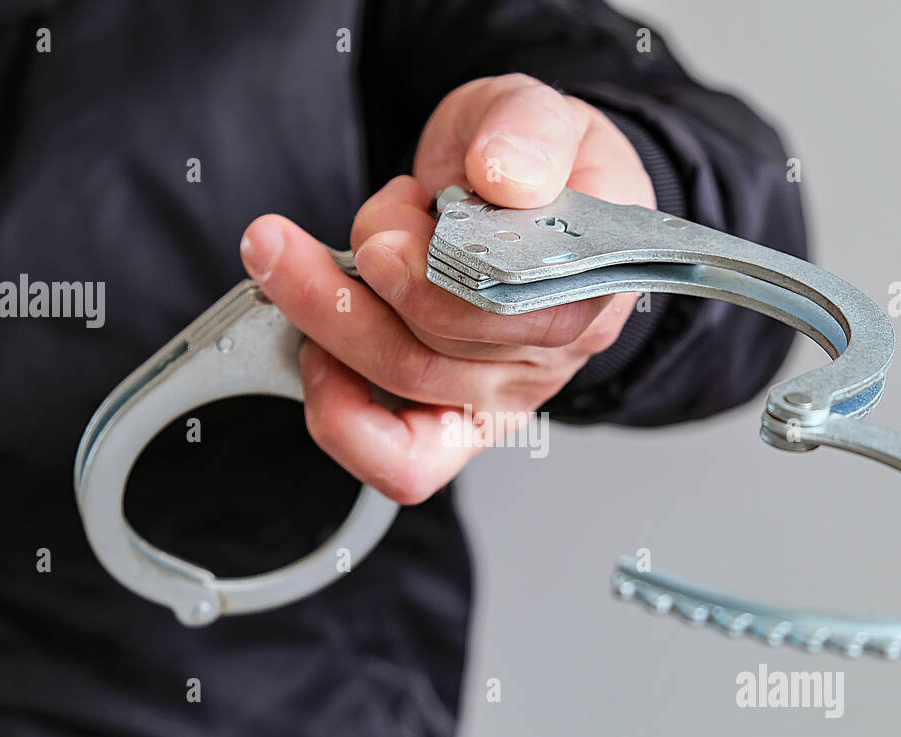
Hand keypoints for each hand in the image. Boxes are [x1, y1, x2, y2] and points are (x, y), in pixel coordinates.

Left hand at [240, 73, 654, 503]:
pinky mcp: (458, 420)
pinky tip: (315, 352)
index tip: (399, 215)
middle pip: (444, 345)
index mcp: (596, 274)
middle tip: (358, 220)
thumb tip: (504, 175)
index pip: (521, 309)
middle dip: (365, 274)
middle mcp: (557, 348)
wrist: (519, 187)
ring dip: (329, 316)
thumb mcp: (536, 110)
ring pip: (403, 381)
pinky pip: (405, 462)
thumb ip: (527, 129)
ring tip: (303, 256)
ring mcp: (506, 390)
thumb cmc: (531, 159)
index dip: (439, 275)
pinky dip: (341, 416)